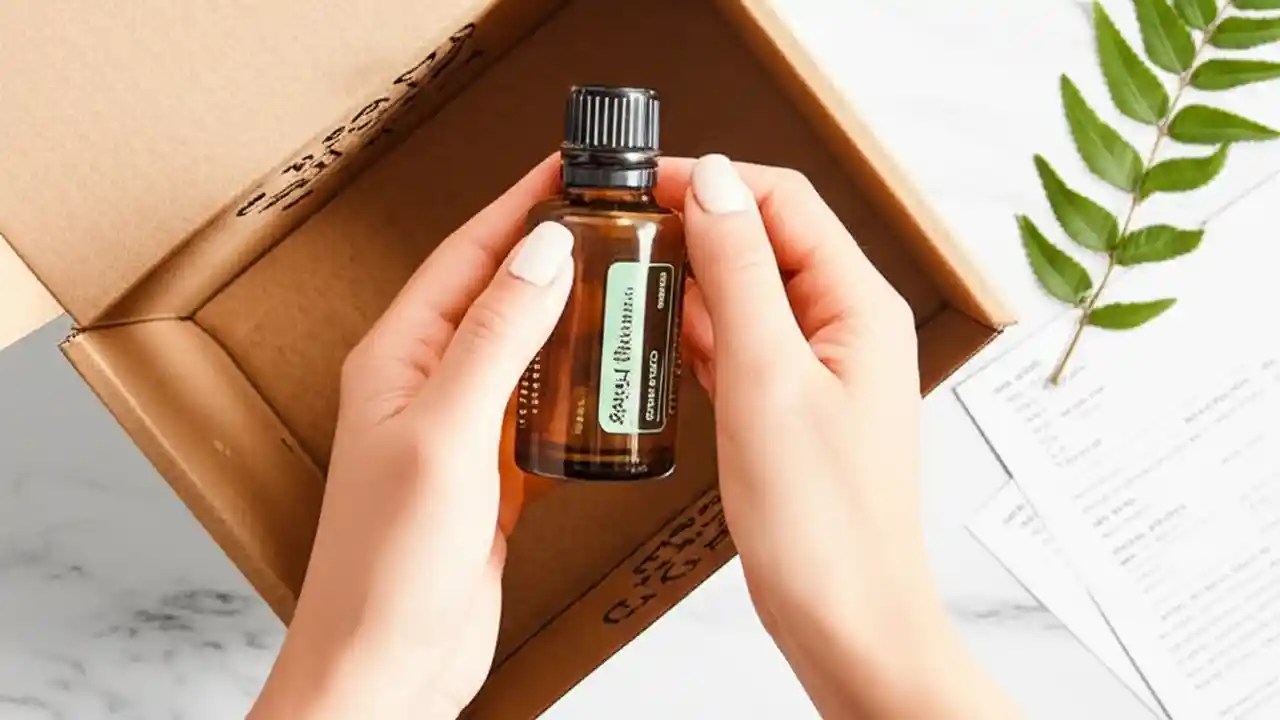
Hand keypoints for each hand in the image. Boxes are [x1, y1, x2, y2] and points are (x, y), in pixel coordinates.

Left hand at [250, 157, 572, 718]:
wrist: (390, 662)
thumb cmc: (388, 563)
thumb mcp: (447, 433)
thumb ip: (495, 338)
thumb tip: (540, 250)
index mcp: (397, 356)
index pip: (465, 254)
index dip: (517, 204)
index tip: (569, 168)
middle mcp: (424, 381)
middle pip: (496, 291)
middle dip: (551, 249)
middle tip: (616, 221)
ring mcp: (458, 426)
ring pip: (521, 346)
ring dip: (567, 313)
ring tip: (624, 283)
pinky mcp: (489, 470)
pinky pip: (534, 403)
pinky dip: (571, 380)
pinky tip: (604, 373)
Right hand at [662, 155, 1014, 718]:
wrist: (845, 619)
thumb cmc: (823, 521)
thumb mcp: (766, 378)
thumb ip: (739, 272)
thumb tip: (712, 183)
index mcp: (859, 305)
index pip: (784, 200)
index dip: (710, 180)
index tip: (640, 185)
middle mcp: (847, 326)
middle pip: (766, 241)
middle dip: (694, 230)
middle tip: (619, 235)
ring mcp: (821, 368)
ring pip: (749, 295)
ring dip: (691, 284)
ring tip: (625, 285)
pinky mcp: (794, 406)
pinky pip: (744, 347)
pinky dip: (699, 337)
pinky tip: (656, 342)